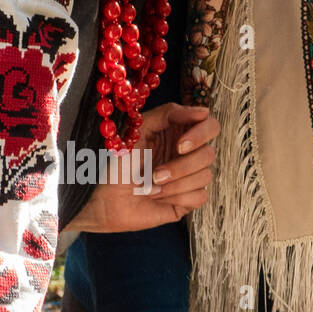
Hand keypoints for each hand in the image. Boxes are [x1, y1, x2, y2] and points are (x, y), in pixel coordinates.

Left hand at [63, 103, 218, 233]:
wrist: (102, 196)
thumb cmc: (115, 161)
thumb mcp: (139, 128)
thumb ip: (170, 113)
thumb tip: (202, 111)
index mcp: (177, 133)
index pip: (210, 127)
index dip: (201, 134)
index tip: (180, 144)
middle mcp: (186, 154)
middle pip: (209, 154)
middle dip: (181, 165)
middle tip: (156, 172)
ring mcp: (187, 178)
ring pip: (205, 176)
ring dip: (173, 183)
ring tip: (149, 185)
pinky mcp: (186, 200)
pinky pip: (199, 196)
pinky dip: (176, 196)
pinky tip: (156, 196)